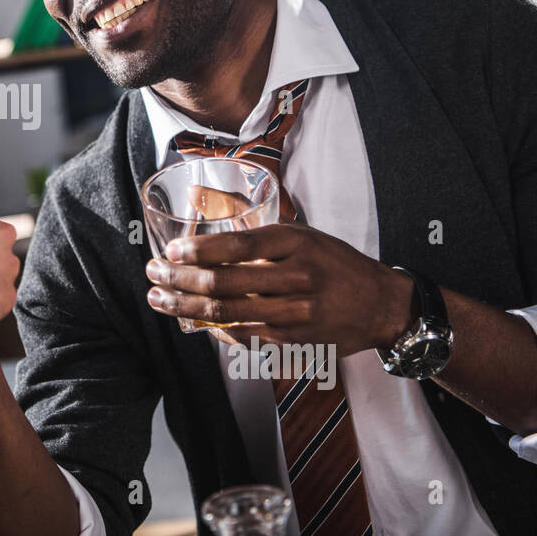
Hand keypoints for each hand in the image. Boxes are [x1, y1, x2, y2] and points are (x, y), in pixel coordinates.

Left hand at [143, 222, 414, 355]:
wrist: (382, 305)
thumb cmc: (333, 263)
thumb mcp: (299, 232)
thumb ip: (248, 219)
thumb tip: (195, 195)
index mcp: (297, 242)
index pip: (240, 246)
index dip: (200, 250)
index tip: (170, 251)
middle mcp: (297, 277)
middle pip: (226, 283)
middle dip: (180, 281)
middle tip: (154, 276)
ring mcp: (296, 313)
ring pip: (229, 314)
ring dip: (186, 309)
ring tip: (160, 300)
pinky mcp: (295, 340)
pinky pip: (245, 337)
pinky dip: (215, 330)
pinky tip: (192, 323)